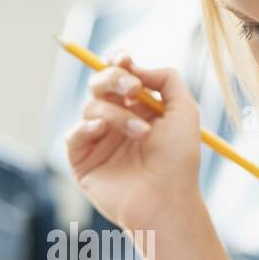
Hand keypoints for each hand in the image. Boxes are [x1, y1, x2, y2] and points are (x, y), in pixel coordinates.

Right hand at [65, 50, 203, 232]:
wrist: (167, 200)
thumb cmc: (179, 161)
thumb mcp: (185, 111)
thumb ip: (167, 79)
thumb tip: (135, 67)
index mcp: (137, 108)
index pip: (119, 75)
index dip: (118, 62)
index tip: (126, 59)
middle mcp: (115, 121)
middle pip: (99, 84)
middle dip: (112, 79)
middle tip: (132, 90)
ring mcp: (98, 142)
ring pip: (91, 108)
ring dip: (116, 115)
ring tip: (142, 133)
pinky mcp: (82, 163)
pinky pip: (73, 136)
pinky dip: (85, 129)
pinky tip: (102, 133)